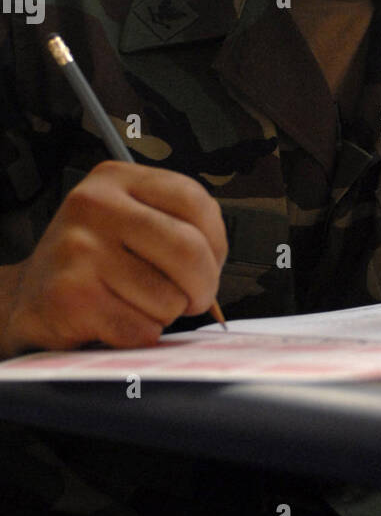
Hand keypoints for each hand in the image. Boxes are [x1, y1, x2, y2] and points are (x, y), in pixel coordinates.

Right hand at [0, 161, 227, 356]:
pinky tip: (116, 322)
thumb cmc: (91, 263)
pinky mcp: (72, 296)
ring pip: (169, 296)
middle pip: (189, 250)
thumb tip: (218, 261)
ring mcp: (80, 249)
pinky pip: (142, 328)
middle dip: (203, 286)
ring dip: (164, 314)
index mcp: (115, 179)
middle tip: (193, 299)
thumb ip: (175, 224)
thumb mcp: (127, 220)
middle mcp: (94, 206)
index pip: (195, 200)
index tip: (210, 262)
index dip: (216, 241)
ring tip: (136, 304)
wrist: (27, 297)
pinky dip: (140, 335)